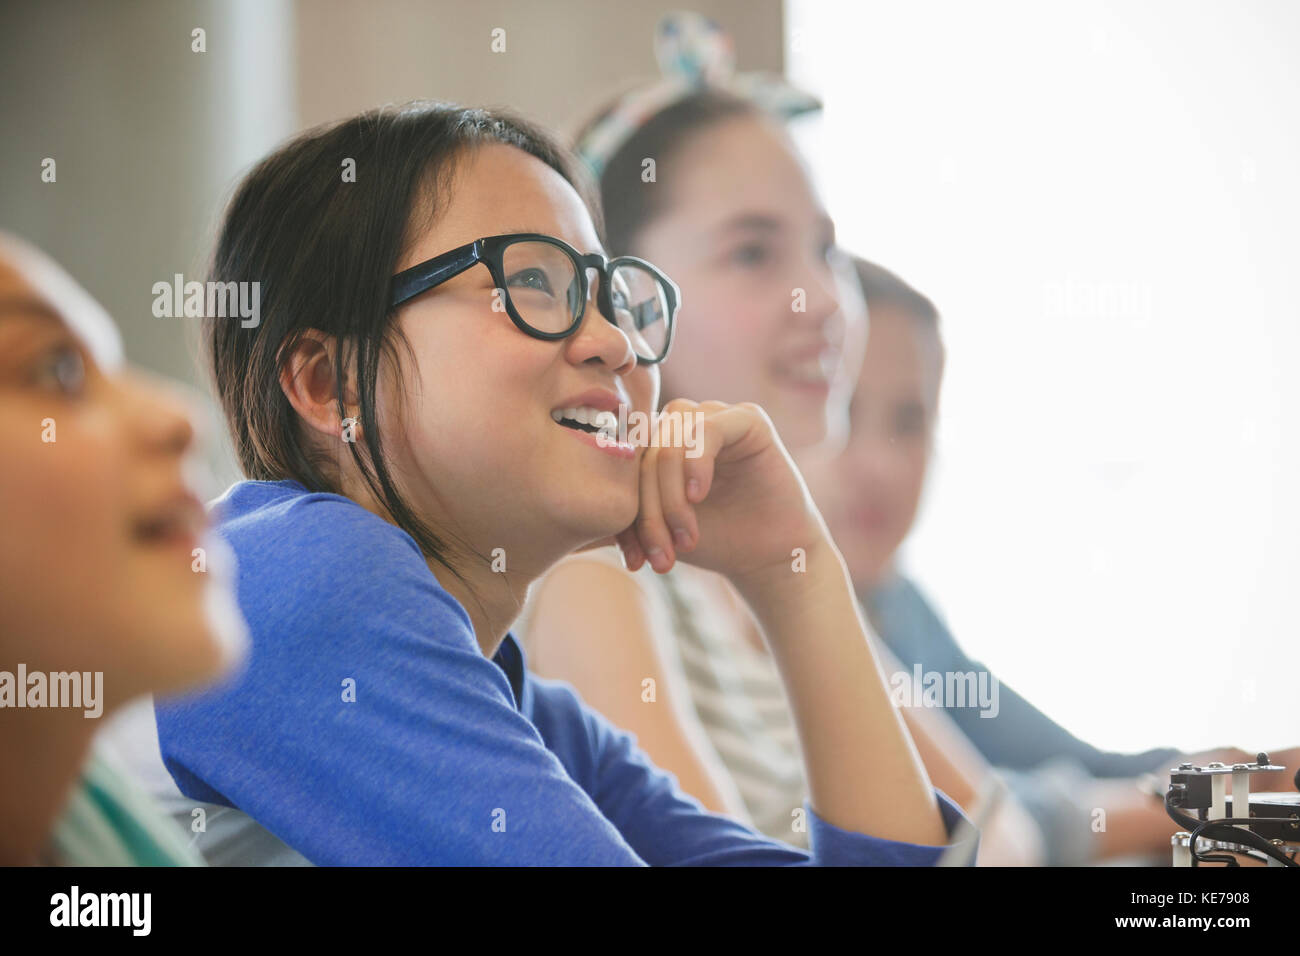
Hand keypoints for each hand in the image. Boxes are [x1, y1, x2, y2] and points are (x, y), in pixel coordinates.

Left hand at [615, 399, 823, 585]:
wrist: (769, 557)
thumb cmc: (714, 540)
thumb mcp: (658, 530)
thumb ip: (624, 514)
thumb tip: (577, 525)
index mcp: (659, 443)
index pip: (624, 463)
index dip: (625, 510)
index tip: (634, 559)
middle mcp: (685, 424)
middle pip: (645, 452)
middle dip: (649, 511)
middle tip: (663, 555)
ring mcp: (716, 417)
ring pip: (670, 440)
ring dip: (670, 495)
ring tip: (686, 538)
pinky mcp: (748, 419)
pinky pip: (707, 428)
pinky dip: (696, 463)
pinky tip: (699, 496)